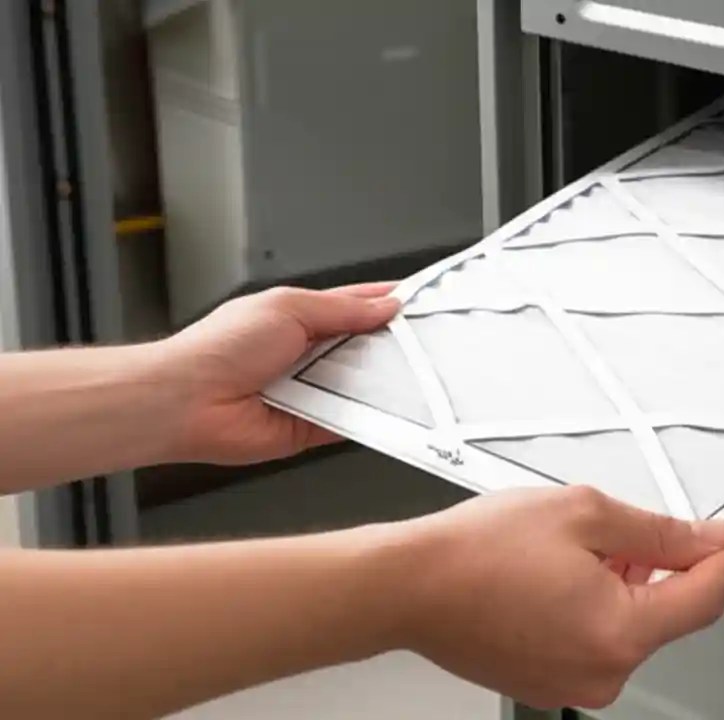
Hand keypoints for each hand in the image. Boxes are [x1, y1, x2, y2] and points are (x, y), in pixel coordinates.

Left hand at [157, 284, 400, 465]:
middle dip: (394, 345)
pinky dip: (368, 418)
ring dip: (382, 382)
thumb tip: (384, 306)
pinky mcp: (312, 426)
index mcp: (302, 316)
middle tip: (428, 343)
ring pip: (363, 385)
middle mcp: (308, 352)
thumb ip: (342, 308)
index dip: (389, 302)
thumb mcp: (289, 308)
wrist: (188, 401)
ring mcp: (312, 389)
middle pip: (366, 347)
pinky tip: (388, 411)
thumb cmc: (220, 348)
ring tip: (414, 375)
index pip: (357, 304)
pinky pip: (351, 421)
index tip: (422, 302)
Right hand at [369, 486, 723, 709]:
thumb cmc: (476, 552)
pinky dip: (599, 604)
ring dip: (628, 582)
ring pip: (633, 624)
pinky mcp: (552, 681)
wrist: (407, 586)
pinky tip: (564, 573)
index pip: (706, 596)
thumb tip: (708, 539)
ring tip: (577, 546)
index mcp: (618, 634)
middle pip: (670, 612)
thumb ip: (660, 531)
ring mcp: (575, 684)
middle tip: (624, 525)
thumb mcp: (586, 514)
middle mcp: (602, 672)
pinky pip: (600, 639)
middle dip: (664, 564)